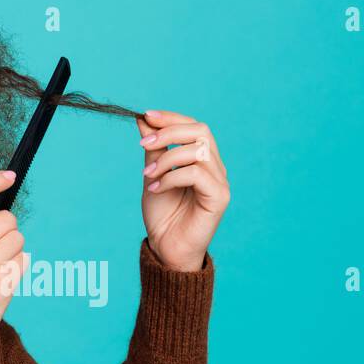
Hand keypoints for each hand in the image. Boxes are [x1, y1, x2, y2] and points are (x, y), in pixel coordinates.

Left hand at [138, 109, 229, 270]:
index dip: (171, 118)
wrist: (166, 248)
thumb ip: (153, 149)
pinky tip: (156, 188)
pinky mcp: (220, 197)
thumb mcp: (153, 174)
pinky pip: (197, 174)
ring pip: (198, 150)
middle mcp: (215, 167)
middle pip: (201, 131)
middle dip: (169, 132)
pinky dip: (171, 176)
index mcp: (202, 159)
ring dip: (167, 158)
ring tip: (147, 175)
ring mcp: (220, 181)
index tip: (146, 116)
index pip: (193, 126)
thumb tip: (144, 119)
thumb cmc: (163, 215)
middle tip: (143, 144)